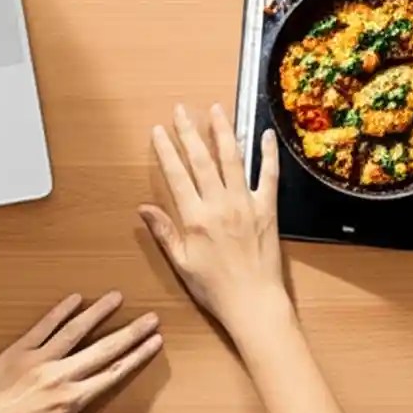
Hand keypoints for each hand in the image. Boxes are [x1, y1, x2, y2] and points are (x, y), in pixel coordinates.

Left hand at [0, 292, 161, 412]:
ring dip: (98, 312)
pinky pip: (43, 326)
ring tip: (116, 297)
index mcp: (72, 399)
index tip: (155, 341)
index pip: (114, 372)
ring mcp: (38, 360)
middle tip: (150, 317)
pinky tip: (74, 298)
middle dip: (130, 332)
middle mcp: (59, 376)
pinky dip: (59, 311)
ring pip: (75, 330)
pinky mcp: (17, 351)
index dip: (138, 355)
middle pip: (104, 349)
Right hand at [140, 104, 289, 336]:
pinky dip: (268, 154)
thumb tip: (143, 208)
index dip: (166, 149)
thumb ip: (164, 231)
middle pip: (201, 160)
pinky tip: (266, 134)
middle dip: (189, 131)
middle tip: (181, 110)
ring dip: (223, 132)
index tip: (159, 130)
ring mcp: (246, 204)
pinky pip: (269, 176)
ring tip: (217, 109)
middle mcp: (220, 205)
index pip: (177, 174)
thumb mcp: (181, 263)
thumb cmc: (215, 288)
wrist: (254, 303)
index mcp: (196, 218)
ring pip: (233, 160)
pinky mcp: (267, 209)